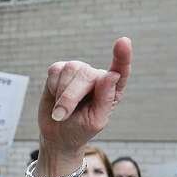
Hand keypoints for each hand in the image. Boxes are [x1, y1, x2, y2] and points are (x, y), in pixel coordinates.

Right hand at [38, 37, 131, 158]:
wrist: (58, 134)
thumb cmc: (80, 129)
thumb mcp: (95, 121)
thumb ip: (105, 99)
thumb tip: (111, 75)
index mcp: (112, 88)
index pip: (121, 70)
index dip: (122, 56)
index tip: (124, 42)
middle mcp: (96, 75)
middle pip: (85, 74)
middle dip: (70, 97)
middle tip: (61, 116)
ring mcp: (79, 70)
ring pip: (69, 70)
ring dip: (61, 95)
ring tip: (61, 110)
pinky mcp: (60, 69)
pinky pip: (54, 71)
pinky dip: (52, 88)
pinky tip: (55, 96)